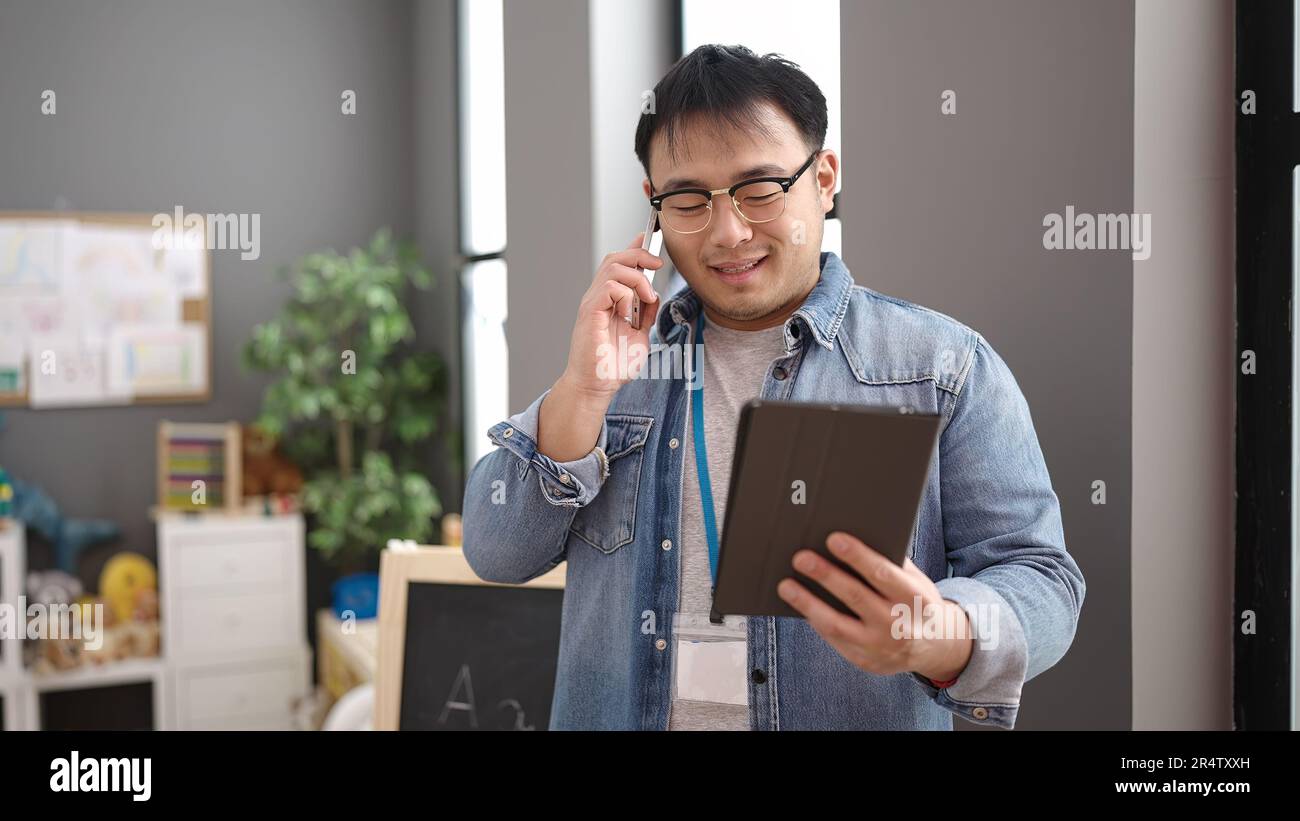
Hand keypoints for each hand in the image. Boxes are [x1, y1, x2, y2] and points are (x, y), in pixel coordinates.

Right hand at [560, 232, 662, 400]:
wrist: (597, 386)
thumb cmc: (613, 365)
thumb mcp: (640, 335)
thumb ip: (646, 314)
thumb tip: (654, 294)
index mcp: (609, 300)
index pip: (619, 263)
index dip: (635, 247)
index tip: (650, 236)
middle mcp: (598, 297)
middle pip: (615, 258)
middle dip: (640, 255)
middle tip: (657, 265)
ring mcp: (592, 303)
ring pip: (613, 266)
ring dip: (637, 278)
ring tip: (646, 298)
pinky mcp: (590, 312)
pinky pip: (610, 287)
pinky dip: (626, 296)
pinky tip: (629, 314)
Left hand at [776, 531, 973, 681]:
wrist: (934, 647)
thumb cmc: (916, 602)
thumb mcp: (915, 581)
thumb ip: (891, 563)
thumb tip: (853, 536)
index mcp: (913, 598)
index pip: (882, 574)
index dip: (857, 556)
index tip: (833, 538)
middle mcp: (897, 624)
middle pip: (855, 596)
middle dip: (825, 575)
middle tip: (800, 558)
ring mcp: (879, 646)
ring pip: (837, 624)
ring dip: (807, 603)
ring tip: (786, 585)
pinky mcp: (863, 660)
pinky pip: (833, 639)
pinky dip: (814, 620)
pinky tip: (799, 603)